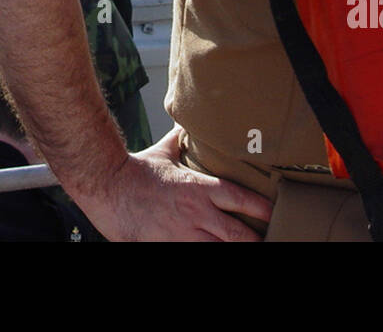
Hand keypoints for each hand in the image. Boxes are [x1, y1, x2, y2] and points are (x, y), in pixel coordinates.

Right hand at [73, 127, 273, 240]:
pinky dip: (208, 254)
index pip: (241, 198)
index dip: (262, 208)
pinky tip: (214, 251)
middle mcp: (197, 213)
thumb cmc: (135, 171)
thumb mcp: (162, 152)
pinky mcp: (170, 248)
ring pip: (221, 249)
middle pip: (238, 234)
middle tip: (266, 241)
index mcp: (199, 187)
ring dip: (233, 249)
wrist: (107, 187)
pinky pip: (196, 256)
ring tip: (246, 249)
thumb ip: (178, 141)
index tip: (274, 213)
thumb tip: (185, 126)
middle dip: (255, 240)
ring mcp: (184, 235)